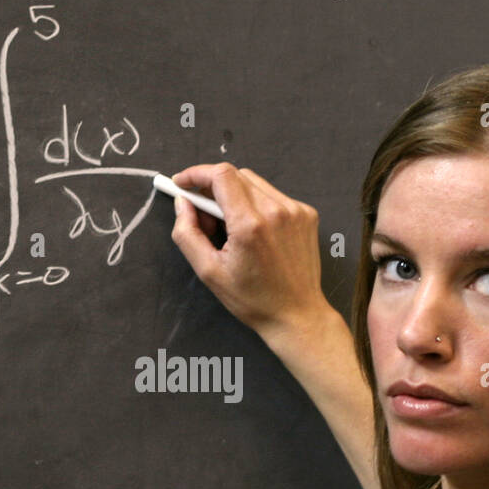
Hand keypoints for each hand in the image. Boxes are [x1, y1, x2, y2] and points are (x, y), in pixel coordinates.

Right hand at [167, 163, 326, 340]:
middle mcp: (276, 210)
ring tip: (230, 227)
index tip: (182, 182)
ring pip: (254, 182)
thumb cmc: (252, 299)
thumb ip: (187, 234)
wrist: (296, 314)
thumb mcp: (209, 272)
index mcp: (250, 224)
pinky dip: (256, 203)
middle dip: (212, 188)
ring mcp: (295, 210)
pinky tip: (254, 231)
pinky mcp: (307, 214)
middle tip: (204, 216)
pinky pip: (273, 195)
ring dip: (234, 195)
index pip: (221, 176)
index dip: (196, 174)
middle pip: (236, 175)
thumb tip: (182, 203)